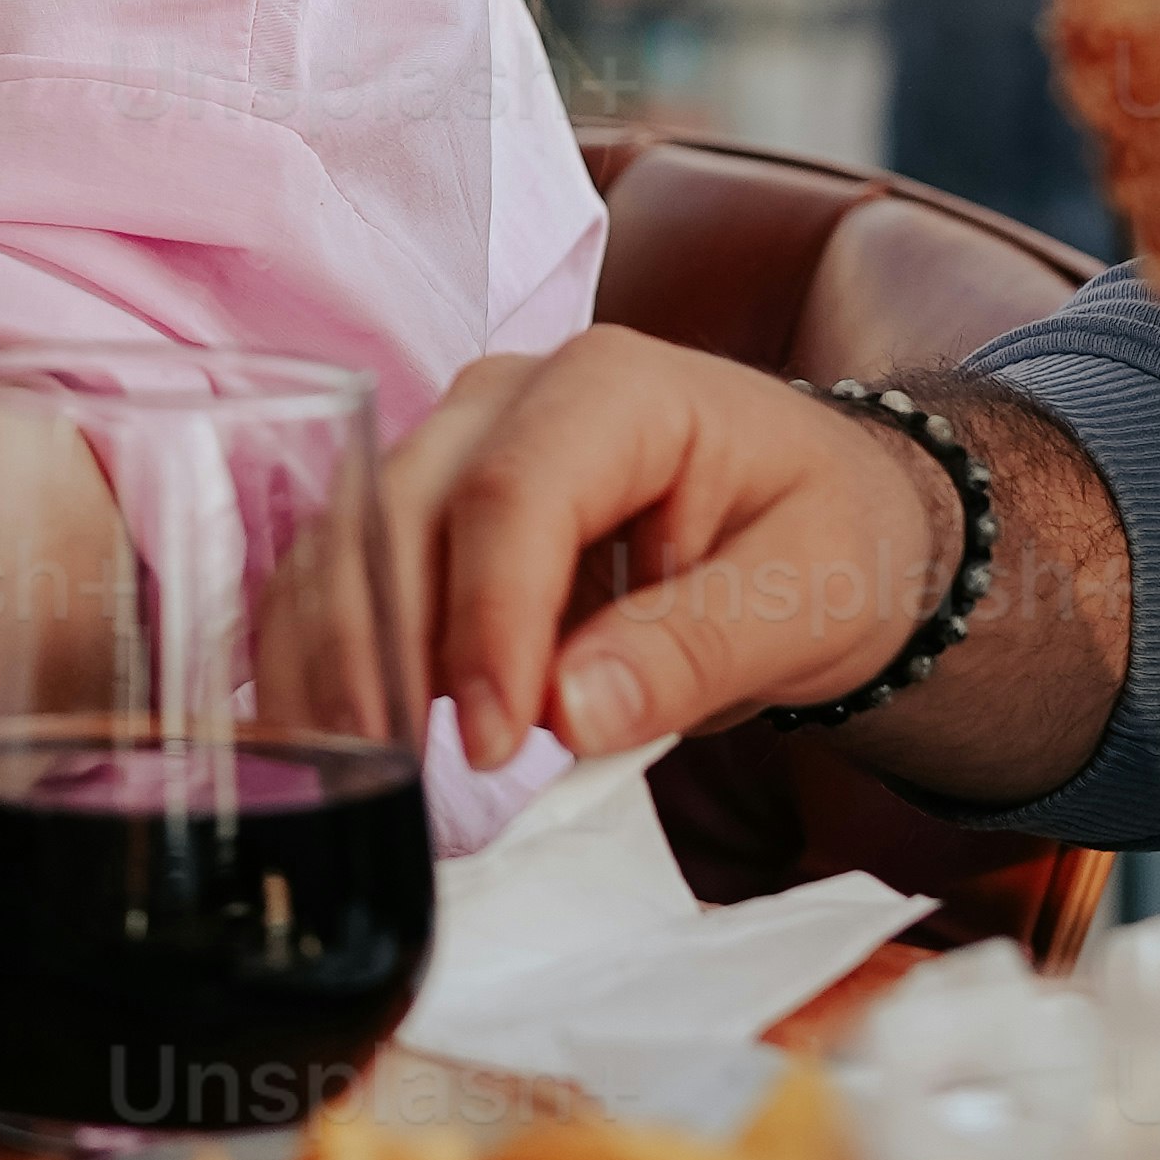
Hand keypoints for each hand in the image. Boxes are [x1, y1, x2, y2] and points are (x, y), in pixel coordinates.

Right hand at [387, 327, 966, 772]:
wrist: (822, 520)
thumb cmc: (825, 536)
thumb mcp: (805, 597)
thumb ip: (693, 649)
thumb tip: (570, 711)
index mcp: (617, 388)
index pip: (515, 496)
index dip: (489, 622)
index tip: (497, 742)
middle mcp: (513, 395)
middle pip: (407, 507)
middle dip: (386, 644)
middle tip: (398, 771)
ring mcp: (457, 443)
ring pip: (355, 538)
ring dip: (340, 656)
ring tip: (355, 770)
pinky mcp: (430, 506)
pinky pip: (352, 573)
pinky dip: (335, 654)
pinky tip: (340, 738)